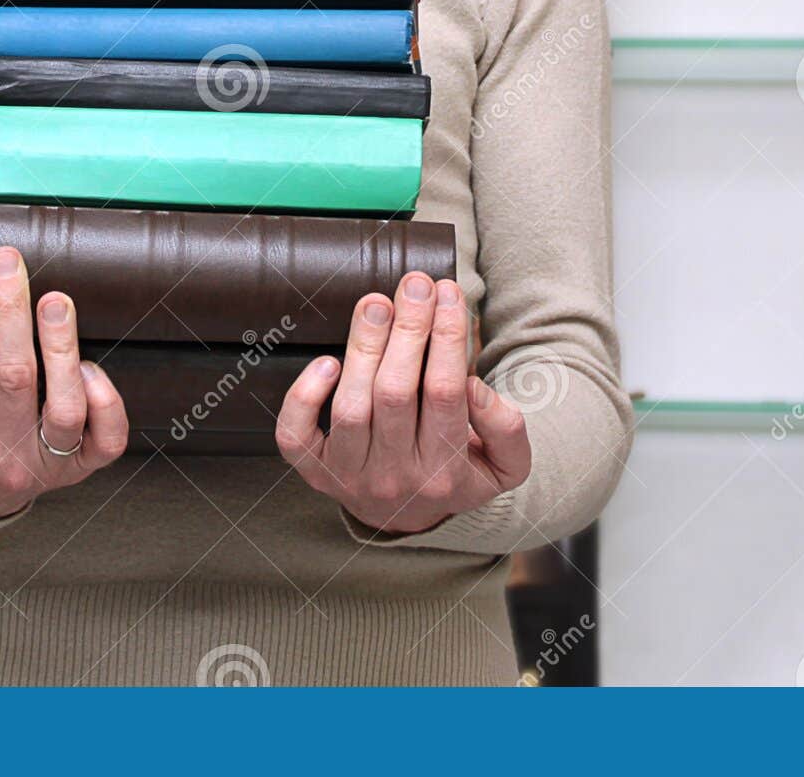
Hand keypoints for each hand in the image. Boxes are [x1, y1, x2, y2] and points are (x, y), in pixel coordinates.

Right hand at [0, 246, 128, 520]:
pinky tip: (90, 364)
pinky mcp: (80, 467)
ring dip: (61, 346)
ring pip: (63, 407)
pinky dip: (105, 401)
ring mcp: (46, 467)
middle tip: (6, 262)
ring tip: (54, 299)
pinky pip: (106, 440)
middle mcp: (2, 464)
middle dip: (9, 311)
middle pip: (12, 379)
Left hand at [275, 270, 530, 535]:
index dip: (447, 337)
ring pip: (351, 408)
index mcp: (445, 472)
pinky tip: (325, 362)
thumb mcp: (505, 465)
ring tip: (377, 303)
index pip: (447, 393)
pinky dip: (303, 399)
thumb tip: (474, 387)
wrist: (408, 519)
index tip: (448, 293)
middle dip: (408, 329)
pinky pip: (296, 438)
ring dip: (363, 347)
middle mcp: (395, 478)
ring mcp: (350, 476)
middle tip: (415, 283)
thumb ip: (506, 429)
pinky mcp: (315, 471)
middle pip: (396, 393)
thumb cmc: (457, 471)